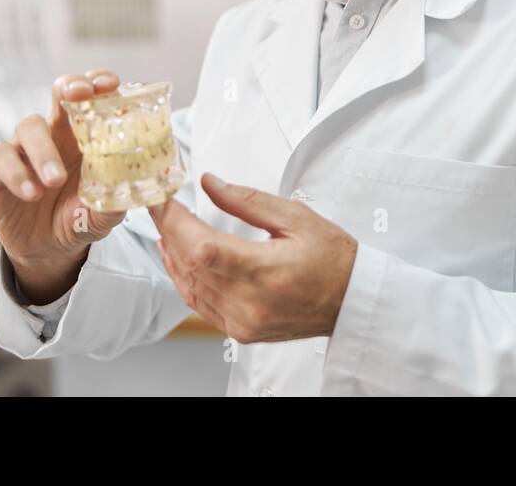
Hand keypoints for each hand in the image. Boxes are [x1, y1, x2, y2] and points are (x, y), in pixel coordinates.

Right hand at [0, 69, 127, 302]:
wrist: (47, 248)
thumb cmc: (79, 218)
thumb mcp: (100, 216)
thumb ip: (111, 206)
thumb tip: (125, 199)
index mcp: (85, 135)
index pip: (92, 96)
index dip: (99, 82)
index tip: (109, 85)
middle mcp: (56, 132)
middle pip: (59, 92)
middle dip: (69, 87)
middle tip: (78, 95)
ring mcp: (26, 147)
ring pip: (29, 125)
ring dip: (44, 151)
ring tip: (55, 181)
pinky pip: (2, 157)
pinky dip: (17, 173)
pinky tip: (32, 194)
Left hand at [153, 174, 357, 342]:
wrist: (353, 300)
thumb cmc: (333, 259)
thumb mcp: (296, 217)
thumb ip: (247, 200)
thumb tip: (211, 184)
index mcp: (265, 272)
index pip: (201, 247)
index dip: (175, 222)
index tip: (164, 200)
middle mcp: (250, 303)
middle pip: (190, 265)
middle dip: (170, 231)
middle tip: (162, 205)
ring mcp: (243, 321)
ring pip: (189, 286)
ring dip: (173, 254)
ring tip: (167, 226)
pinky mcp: (241, 331)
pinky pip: (199, 305)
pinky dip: (184, 279)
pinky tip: (178, 259)